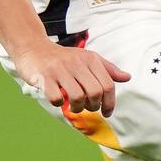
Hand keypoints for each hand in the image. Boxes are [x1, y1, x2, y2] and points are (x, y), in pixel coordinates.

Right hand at [11, 39, 130, 116]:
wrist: (33, 48)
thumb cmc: (64, 58)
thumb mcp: (87, 59)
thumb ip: (107, 69)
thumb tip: (127, 77)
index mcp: (90, 59)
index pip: (108, 85)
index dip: (110, 103)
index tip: (106, 112)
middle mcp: (76, 63)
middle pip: (95, 93)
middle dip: (93, 106)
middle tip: (87, 107)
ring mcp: (59, 69)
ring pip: (77, 97)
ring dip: (77, 108)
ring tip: (73, 106)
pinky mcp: (43, 77)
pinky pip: (57, 98)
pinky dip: (59, 104)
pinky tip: (58, 99)